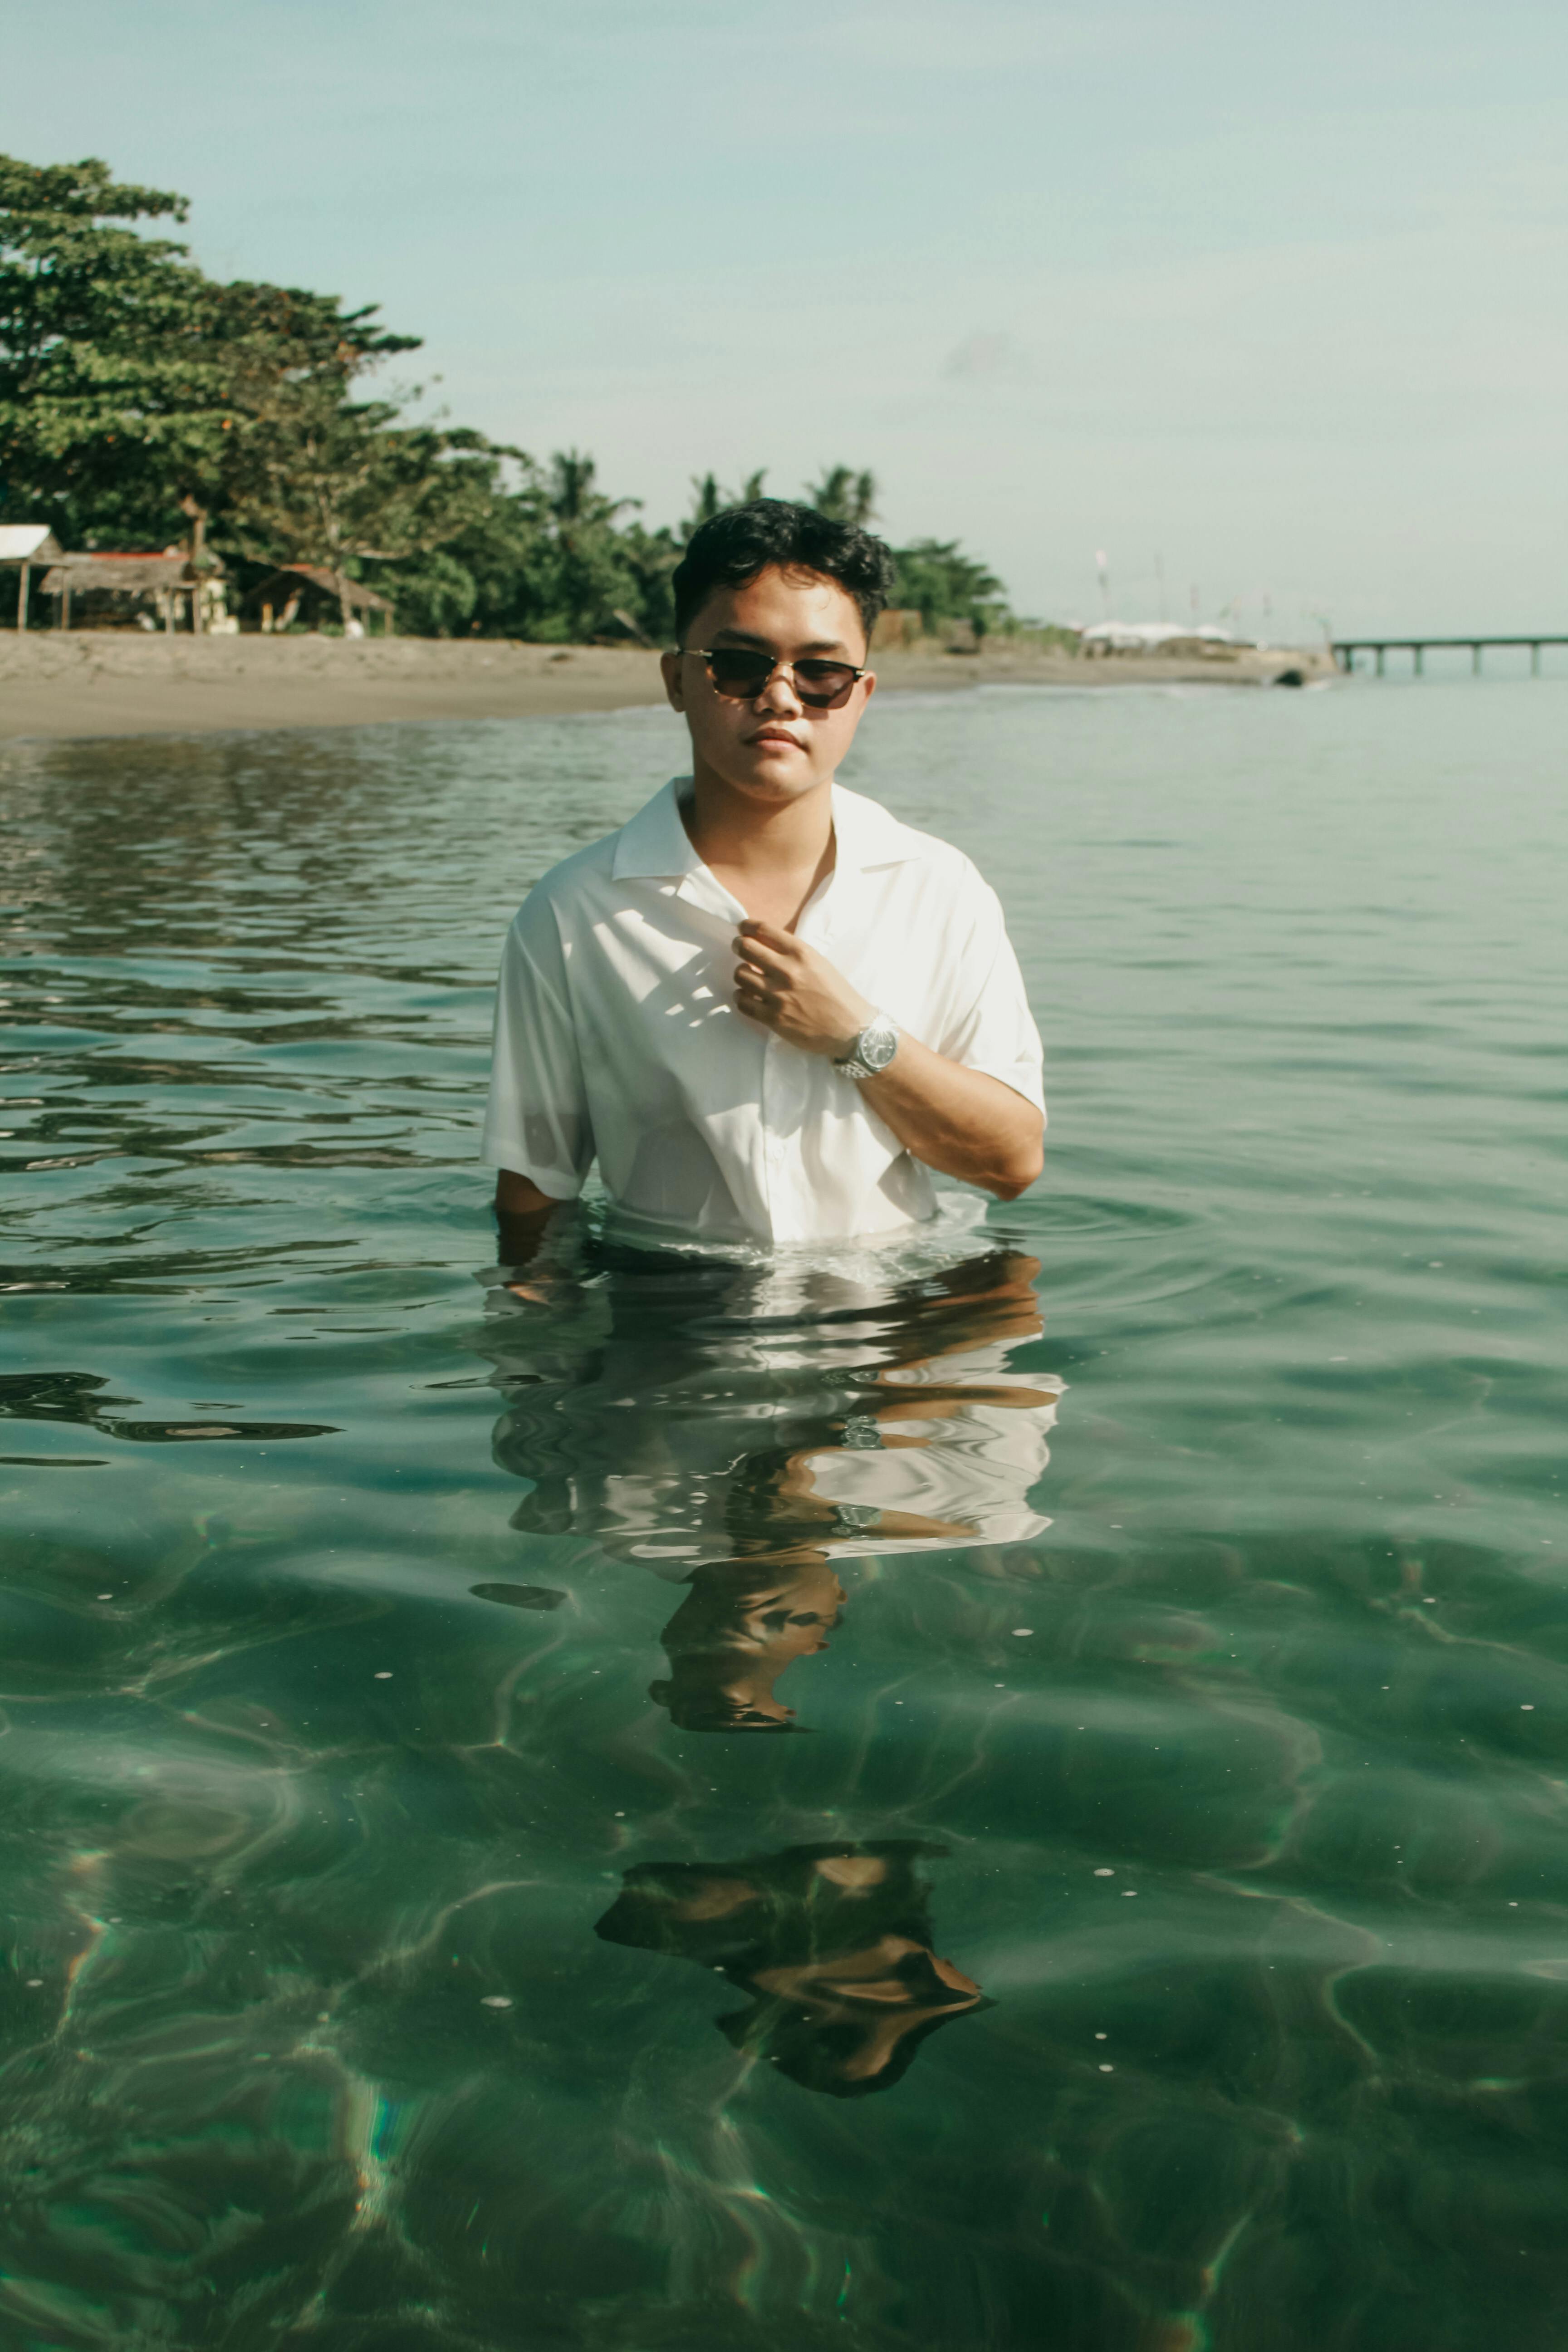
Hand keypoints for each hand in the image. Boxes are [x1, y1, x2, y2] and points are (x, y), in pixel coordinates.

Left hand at [732, 921, 873, 1056]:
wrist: (851, 1029)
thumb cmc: (838, 994)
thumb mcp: (819, 963)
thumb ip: (794, 953)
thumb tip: (766, 943)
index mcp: (801, 953)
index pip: (763, 930)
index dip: (747, 927)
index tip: (743, 929)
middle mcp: (787, 971)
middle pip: (746, 948)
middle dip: (739, 946)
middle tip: (740, 949)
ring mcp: (778, 995)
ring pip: (740, 975)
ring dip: (742, 974)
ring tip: (748, 977)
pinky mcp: (773, 1017)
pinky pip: (742, 1002)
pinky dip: (741, 997)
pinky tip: (748, 996)